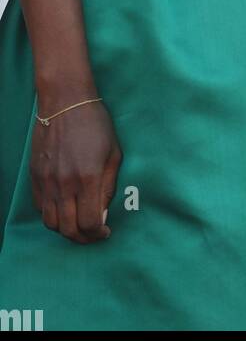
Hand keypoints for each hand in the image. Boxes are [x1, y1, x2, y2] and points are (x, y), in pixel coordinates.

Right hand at [30, 99, 121, 243]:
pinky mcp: (35, 177)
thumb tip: (103, 215)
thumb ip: (108, 187)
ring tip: (78, 224)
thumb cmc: (96, 124)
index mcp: (88, 178)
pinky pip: (41, 208)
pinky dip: (52, 215)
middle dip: (83, 238)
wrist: (65, 102)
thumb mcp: (113, 153)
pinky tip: (64, 209)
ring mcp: (47, 182)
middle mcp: (65, 184)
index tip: (105, 232)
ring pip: (51, 223)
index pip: (90, 222)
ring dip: (66, 230)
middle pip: (69, 229)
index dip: (99, 234)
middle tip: (93, 234)